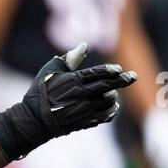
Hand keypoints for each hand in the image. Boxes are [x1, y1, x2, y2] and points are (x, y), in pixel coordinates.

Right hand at [0, 43, 136, 160]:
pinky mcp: (85, 121)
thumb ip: (69, 58)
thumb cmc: (40, 93)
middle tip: (133, 77)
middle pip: (108, 86)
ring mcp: (84, 110)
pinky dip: (110, 111)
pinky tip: (111, 107)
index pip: (98, 74)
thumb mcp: (51, 71)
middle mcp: (81, 95)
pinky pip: (105, 116)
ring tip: (112, 93)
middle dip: (123, 81)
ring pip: (109, 101)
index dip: (111, 71)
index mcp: (73, 81)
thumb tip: (84, 46)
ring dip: (113, 96)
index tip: (120, 70)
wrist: (34, 121)